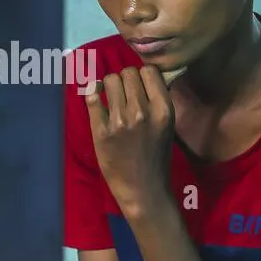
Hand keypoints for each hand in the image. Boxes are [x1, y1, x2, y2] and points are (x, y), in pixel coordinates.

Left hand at [84, 66, 174, 215]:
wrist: (143, 189)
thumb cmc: (157, 156)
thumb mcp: (167, 125)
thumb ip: (158, 101)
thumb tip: (145, 75)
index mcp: (163, 109)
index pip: (149, 70)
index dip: (142, 75)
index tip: (138, 85)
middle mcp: (142, 111)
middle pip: (128, 72)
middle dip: (124, 79)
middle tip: (123, 93)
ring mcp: (120, 121)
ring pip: (110, 80)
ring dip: (109, 86)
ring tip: (111, 97)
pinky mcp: (101, 131)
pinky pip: (92, 98)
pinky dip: (93, 93)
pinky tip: (96, 97)